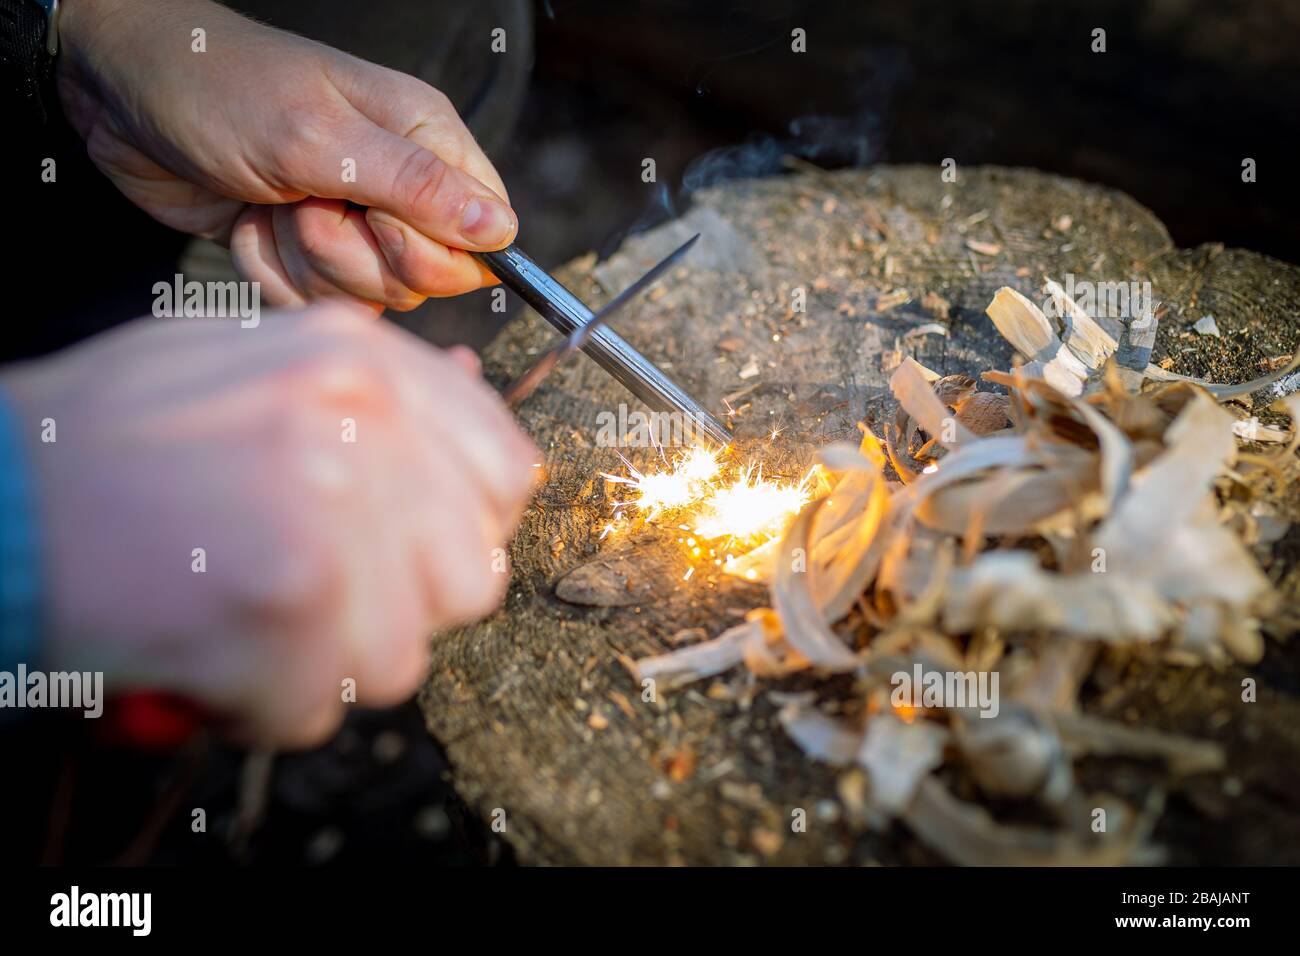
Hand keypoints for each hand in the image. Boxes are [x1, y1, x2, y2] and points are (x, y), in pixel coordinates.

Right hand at [0, 305, 537, 744]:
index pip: (504, 472)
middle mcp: (361, 422)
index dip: (460, 529)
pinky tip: (203, 647)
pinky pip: (317, 706)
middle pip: (471, 576)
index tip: (410, 547)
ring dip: (320, 661)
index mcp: (361, 362)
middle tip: (314, 590)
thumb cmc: (111, 440)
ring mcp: (329, 510)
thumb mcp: (252, 365)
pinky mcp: (286, 602)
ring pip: (402, 656)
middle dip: (393, 606)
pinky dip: (253, 703)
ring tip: (243, 613)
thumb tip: (471, 392)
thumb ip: (373, 388)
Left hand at [57, 0, 516, 310]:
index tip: (378, 222)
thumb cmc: (220, 89)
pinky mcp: (304, 250)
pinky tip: (248, 224)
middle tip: (310, 205)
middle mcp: (396, 184)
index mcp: (422, 140)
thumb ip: (417, 188)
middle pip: (426, 276)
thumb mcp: (321, 136)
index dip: (436, 250)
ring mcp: (350, 221)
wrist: (120, 96)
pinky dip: (272, 271)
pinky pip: (314, 300)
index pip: (482, 234)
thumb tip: (502, 233)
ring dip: (307, 261)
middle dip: (359, 257)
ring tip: (272, 205)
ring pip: (369, 293)